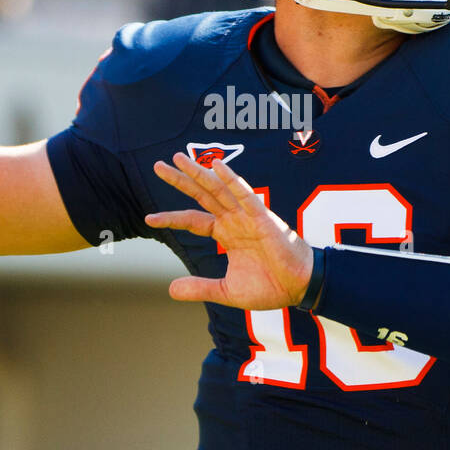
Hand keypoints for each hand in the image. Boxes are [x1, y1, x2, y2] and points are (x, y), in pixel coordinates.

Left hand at [146, 153, 312, 309]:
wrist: (299, 288)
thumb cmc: (270, 286)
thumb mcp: (227, 290)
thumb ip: (200, 287)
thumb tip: (170, 289)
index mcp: (226, 233)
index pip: (193, 220)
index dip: (172, 218)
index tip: (149, 218)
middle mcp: (234, 219)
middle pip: (202, 195)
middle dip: (180, 179)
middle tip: (159, 165)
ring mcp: (247, 215)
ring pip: (218, 189)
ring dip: (199, 172)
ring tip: (178, 158)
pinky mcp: (263, 217)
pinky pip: (245, 195)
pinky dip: (232, 180)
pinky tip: (218, 166)